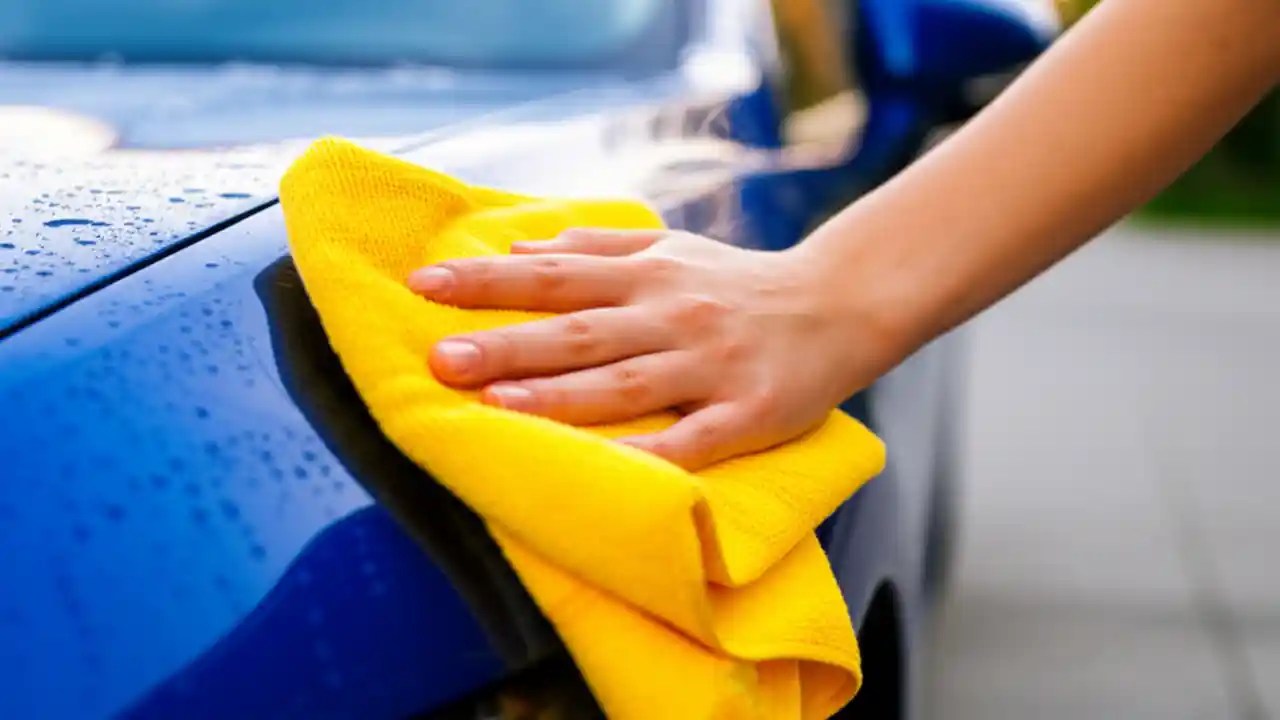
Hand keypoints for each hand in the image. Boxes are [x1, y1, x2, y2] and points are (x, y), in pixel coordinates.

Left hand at [407, 230, 898, 469]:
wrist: (838, 305)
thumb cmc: (739, 283)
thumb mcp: (672, 248)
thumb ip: (596, 246)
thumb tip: (519, 248)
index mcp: (648, 275)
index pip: (555, 276)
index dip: (488, 281)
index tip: (423, 284)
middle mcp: (672, 315)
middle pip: (579, 331)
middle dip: (507, 342)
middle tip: (440, 358)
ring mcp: (709, 367)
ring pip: (627, 383)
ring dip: (561, 394)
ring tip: (498, 403)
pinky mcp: (747, 414)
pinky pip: (692, 442)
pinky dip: (648, 455)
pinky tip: (603, 468)